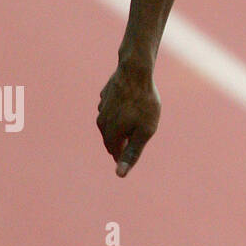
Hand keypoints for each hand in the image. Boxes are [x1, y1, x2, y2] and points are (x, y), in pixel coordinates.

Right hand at [96, 60, 160, 176]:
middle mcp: (102, 121)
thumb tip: (119, 175)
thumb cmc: (144, 103)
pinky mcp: (105, 96)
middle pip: (112, 139)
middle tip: (142, 127)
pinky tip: (130, 102)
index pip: (116, 152)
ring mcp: (102, 107)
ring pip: (111, 123)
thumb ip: (132, 154)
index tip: (141, 141)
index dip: (128, 153)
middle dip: (125, 139)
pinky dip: (120, 110)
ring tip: (137, 115)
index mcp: (110, 133)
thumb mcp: (144, 132)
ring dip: (122, 124)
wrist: (135, 71)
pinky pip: (112, 109)